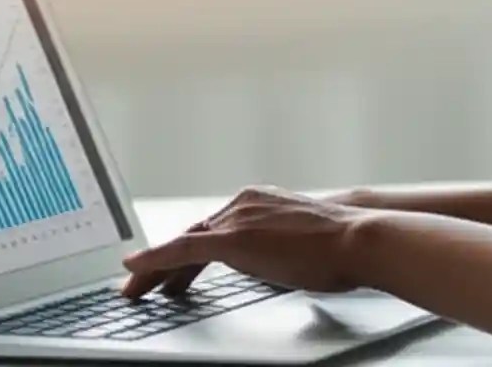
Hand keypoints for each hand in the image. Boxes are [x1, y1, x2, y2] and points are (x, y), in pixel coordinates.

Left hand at [120, 185, 375, 299]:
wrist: (357, 239)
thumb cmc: (343, 247)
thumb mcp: (304, 243)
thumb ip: (282, 247)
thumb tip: (278, 263)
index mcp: (259, 202)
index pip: (214, 227)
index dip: (190, 250)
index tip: (175, 268)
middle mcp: (242, 204)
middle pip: (192, 234)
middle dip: (164, 261)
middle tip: (143, 282)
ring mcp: (236, 219)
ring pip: (181, 243)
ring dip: (153, 267)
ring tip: (134, 289)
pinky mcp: (231, 239)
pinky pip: (180, 251)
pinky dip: (153, 261)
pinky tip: (134, 271)